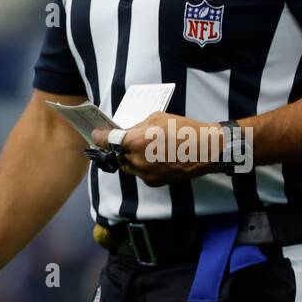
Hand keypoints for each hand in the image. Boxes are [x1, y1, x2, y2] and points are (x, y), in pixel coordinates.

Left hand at [90, 111, 220, 185]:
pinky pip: (141, 173)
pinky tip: (156, 156)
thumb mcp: (156, 119)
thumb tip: (126, 132)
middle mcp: (136, 160)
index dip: (100, 137)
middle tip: (124, 140)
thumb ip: (137, 127)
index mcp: (134, 142)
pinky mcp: (154, 182)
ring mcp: (145, 174)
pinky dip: (143, 165)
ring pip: (129, 166)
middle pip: (117, 155)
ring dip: (131, 157)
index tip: (96, 135)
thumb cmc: (182, 130)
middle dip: (119, 148)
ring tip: (145, 148)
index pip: (108, 141)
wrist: (205, 150)